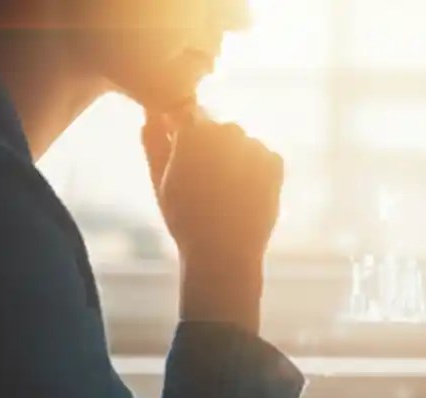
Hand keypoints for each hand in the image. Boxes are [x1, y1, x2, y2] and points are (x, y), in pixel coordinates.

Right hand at [142, 108, 283, 328]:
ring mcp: (253, 146)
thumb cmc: (185, 219)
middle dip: (213, 147)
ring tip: (227, 193)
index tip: (187, 161)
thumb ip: (154, 142)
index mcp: (194, 132)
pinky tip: (246, 195)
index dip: (187, 137)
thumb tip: (151, 116)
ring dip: (236, 158)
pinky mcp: (274, 162)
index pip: (190, 116)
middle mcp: (226, 131)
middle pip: (219, 129)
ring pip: (243, 143)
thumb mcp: (161, 181)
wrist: (224, 252)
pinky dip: (258, 171)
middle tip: (207, 183)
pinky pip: (264, 157)